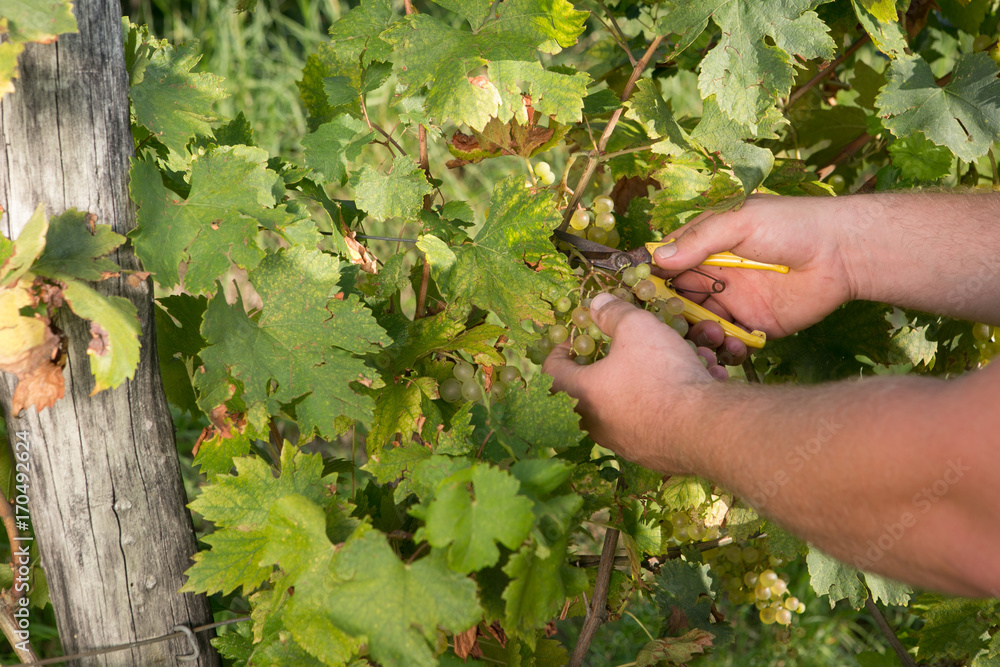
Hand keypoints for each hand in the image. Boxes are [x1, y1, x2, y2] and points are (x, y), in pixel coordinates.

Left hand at [543, 292, 719, 472]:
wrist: (704, 427)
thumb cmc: (660, 374)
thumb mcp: (636, 328)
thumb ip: (613, 313)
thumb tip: (596, 304)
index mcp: (581, 395)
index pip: (552, 371)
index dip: (560, 350)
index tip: (574, 340)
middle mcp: (596, 424)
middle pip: (593, 388)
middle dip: (614, 363)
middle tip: (623, 349)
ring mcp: (624, 442)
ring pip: (633, 402)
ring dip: (653, 377)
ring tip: (679, 358)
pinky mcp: (653, 454)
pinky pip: (658, 418)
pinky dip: (674, 398)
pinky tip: (701, 381)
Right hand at [655, 194, 856, 338]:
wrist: (842, 253)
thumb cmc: (791, 225)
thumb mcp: (740, 221)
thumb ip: (700, 240)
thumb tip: (658, 259)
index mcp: (707, 246)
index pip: (667, 264)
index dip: (651, 279)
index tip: (637, 295)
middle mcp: (715, 275)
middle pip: (677, 299)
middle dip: (668, 314)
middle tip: (665, 326)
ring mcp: (733, 302)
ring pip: (698, 324)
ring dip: (694, 334)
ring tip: (706, 336)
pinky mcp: (753, 325)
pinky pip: (728, 342)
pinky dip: (722, 348)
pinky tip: (727, 346)